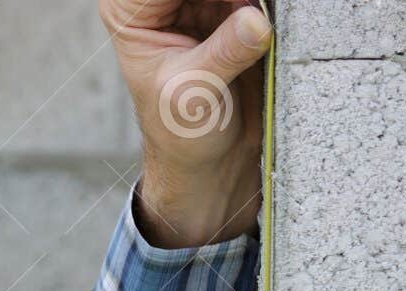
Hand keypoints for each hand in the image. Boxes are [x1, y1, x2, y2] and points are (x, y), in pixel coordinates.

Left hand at [100, 0, 272, 246]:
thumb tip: (257, 21)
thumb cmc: (182, 133)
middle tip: (257, 10)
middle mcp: (159, 0)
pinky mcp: (235, 3)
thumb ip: (224, 53)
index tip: (240, 6)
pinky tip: (275, 18)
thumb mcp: (195, 94)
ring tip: (269, 16)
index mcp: (130, 11)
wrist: (210, 159)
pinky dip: (270, 3)